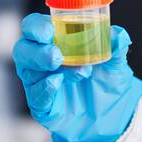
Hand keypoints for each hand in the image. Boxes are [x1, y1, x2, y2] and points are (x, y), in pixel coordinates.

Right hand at [12, 13, 141, 141]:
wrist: (112, 114)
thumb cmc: (106, 81)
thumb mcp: (115, 63)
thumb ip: (116, 47)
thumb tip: (118, 34)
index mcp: (55, 42)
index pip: (34, 28)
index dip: (36, 26)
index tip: (49, 29)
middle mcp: (41, 61)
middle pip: (23, 49)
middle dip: (36, 50)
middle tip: (56, 54)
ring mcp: (39, 83)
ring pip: (28, 71)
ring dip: (46, 67)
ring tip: (74, 71)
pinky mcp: (42, 105)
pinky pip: (36, 96)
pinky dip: (45, 88)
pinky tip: (58, 83)